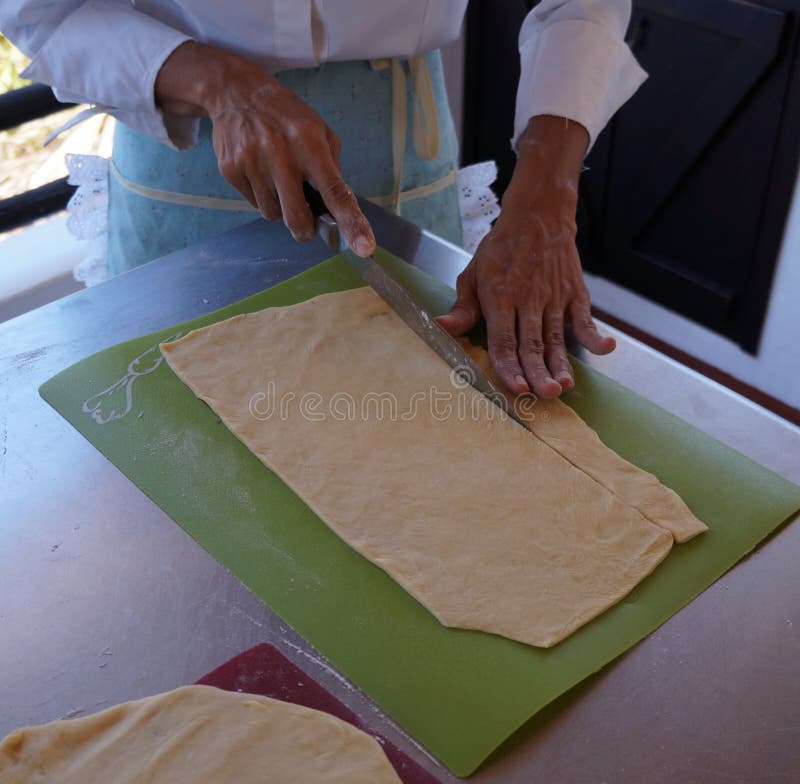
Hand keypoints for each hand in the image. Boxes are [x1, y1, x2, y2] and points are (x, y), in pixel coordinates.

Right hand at [155, 41, 374, 254]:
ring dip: (280, 208)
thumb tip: (338, 208)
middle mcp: (281, 155)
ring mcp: (252, 162)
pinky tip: (259, 171)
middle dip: (304, 230)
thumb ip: (331, 169)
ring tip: (277, 179)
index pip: (336, 192)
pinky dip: (261, 196)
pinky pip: (253, 203)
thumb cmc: (287, 116)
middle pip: (296, 218)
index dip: (351, 223)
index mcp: (310, 145)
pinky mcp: (231, 169)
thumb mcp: (319, 131)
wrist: (236, 92)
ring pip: (272, 214)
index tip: (365, 248)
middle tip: (306, 224)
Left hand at [437, 116, 614, 398]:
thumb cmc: (501, 249)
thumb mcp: (473, 273)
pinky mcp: (574, 294)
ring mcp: (553, 298)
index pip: (503, 339)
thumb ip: (463, 307)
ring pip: (556, 338)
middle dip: (538, 372)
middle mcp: (528, 300)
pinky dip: (596, 335)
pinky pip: (585, 318)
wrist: (537, 215)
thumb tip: (441, 327)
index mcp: (500, 297)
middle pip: (532, 343)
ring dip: (561, 363)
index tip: (516, 387)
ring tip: (565, 385)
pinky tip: (606, 350)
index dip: (509, 366)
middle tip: (545, 394)